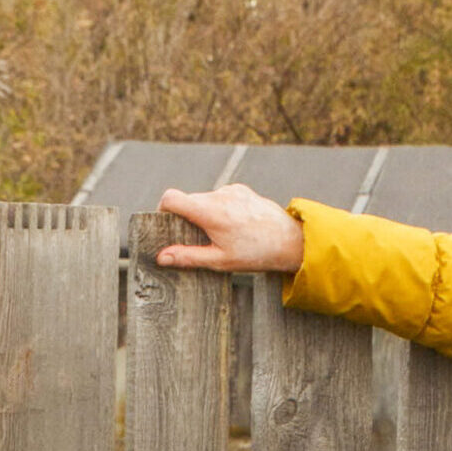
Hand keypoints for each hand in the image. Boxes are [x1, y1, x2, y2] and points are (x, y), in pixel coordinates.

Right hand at [152, 185, 306, 274]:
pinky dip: (220, 209)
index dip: (163, 209)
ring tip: (222, 235)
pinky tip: (234, 226)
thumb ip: (188, 256)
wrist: (289, 241)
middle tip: (199, 239)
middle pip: (188, 200)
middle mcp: (219, 195)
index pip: (171, 198)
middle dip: (188, 218)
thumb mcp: (219, 260)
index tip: (167, 223)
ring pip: (205, 199)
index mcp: (210, 212)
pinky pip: (220, 197)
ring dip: (205, 214)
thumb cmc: (255, 253)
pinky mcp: (241, 189)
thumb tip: (162, 257)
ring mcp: (231, 190)